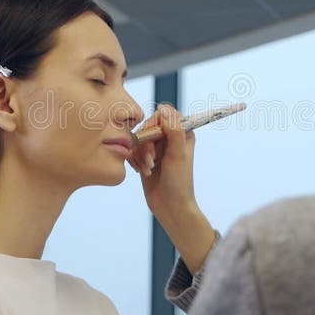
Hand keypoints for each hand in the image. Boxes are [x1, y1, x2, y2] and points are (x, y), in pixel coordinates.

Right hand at [127, 104, 215, 273]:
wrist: (170, 206)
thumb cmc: (179, 182)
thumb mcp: (178, 154)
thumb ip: (173, 129)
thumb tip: (164, 108)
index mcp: (182, 133)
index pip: (164, 115)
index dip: (155, 124)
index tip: (153, 138)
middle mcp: (169, 138)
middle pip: (148, 126)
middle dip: (146, 144)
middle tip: (152, 161)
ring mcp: (157, 148)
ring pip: (138, 139)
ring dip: (141, 155)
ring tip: (149, 170)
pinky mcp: (145, 158)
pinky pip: (132, 150)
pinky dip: (135, 161)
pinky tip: (142, 172)